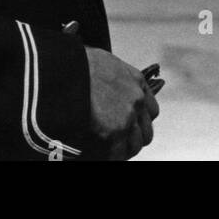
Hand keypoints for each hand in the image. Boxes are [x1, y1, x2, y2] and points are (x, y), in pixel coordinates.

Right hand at [85, 45, 160, 159]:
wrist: (67, 68)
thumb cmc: (80, 62)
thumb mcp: (107, 62)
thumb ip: (117, 79)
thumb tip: (110, 90)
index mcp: (137, 82)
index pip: (151, 111)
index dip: (140, 121)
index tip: (130, 126)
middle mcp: (137, 101)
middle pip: (146, 132)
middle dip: (133, 138)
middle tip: (118, 142)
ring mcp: (127, 118)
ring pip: (135, 145)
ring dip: (122, 149)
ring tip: (108, 149)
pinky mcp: (112, 133)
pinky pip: (117, 154)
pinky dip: (110, 156)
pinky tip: (98, 154)